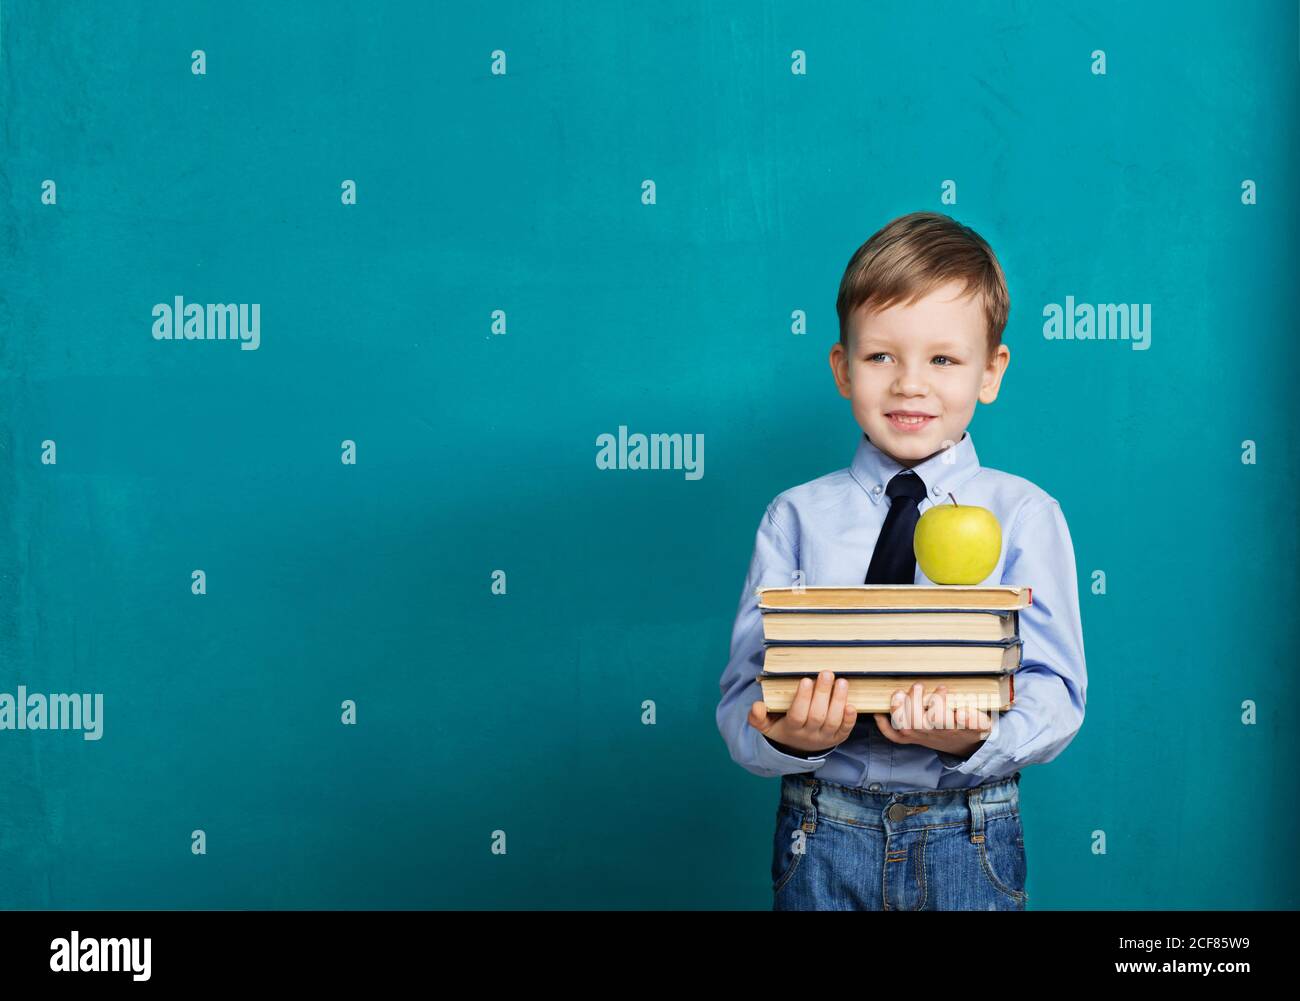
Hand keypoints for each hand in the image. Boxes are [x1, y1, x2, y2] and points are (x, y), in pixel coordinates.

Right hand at [749, 670, 857, 755]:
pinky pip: (845, 730)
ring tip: (841, 682)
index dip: (802, 699)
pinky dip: (850, 718)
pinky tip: (852, 704)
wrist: (798, 748)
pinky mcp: (838, 737)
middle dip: (822, 694)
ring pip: (833, 721)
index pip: (797, 715)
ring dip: (838, 701)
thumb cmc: (782, 728)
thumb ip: (757, 717)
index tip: (806, 680)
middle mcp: (809, 735)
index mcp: (791, 729)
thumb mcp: (766, 725)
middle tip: (826, 673)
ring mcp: (825, 737)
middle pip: (817, 716)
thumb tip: (756, 706)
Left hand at [874, 682, 991, 756]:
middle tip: (918, 685)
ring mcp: (919, 736)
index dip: (938, 702)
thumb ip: (976, 719)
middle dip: (914, 701)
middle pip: (916, 722)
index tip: (943, 688)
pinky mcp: (911, 738)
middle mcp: (932, 734)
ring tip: (900, 692)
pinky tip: (879, 713)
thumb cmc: (971, 728)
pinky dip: (884, 726)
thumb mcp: (982, 724)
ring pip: (904, 727)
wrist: (963, 744)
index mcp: (949, 729)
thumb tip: (962, 713)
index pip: (939, 719)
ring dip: (899, 709)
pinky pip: (894, 736)